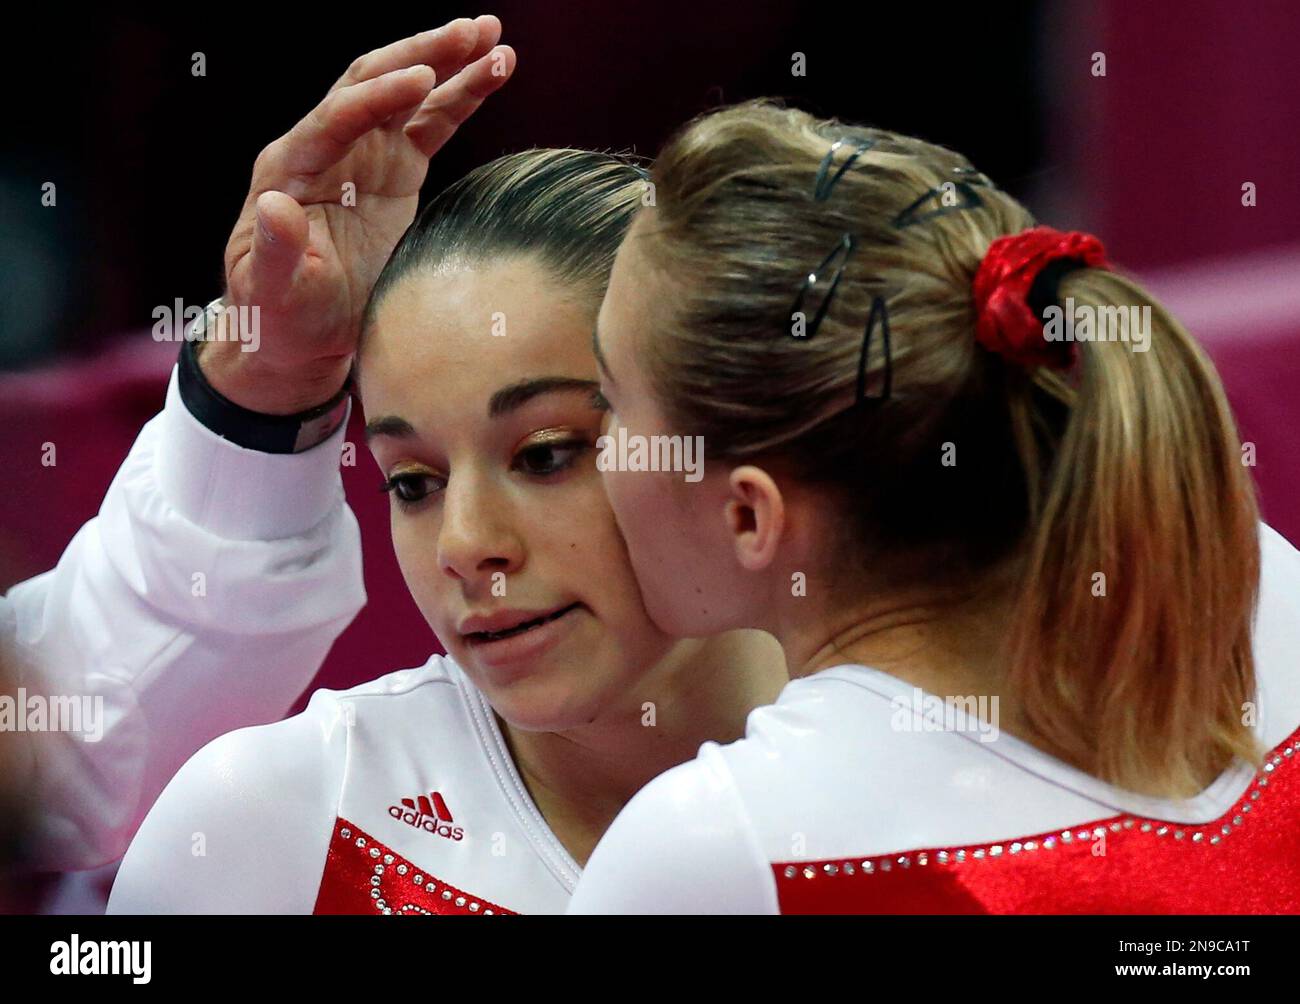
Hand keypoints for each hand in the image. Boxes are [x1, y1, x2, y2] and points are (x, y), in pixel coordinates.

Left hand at [203, 16, 515, 413]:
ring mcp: (364, 156)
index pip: (336, 115)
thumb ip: (274, 250)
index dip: (378, 97)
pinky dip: (463, 97)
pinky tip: (494, 72)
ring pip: (410, 95)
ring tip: (495, 39)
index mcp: (292, 167)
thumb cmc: (279, 315)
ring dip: (450, 63)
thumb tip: (277, 205)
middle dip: (422, 54)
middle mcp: (328, 148)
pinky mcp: (395, 171)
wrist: (301, 332)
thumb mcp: (270, 291)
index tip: (421, 81)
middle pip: (374, 82)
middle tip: (471, 32)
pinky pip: (433, 124)